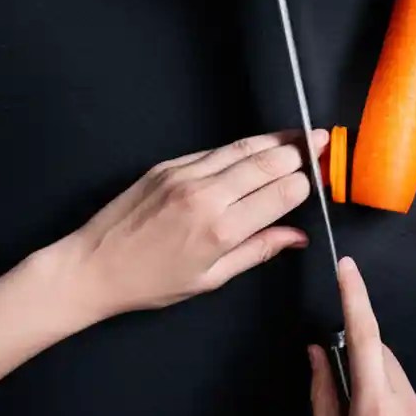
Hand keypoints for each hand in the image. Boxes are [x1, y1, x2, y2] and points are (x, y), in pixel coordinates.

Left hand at [64, 129, 327, 319]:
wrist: (92, 266)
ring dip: (276, 140)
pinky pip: (216, 151)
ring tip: (301, 133)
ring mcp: (186, 176)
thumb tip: (298, 236)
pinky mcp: (168, 166)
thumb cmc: (152, 282)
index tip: (320, 178)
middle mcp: (207, 197)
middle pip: (268, 163)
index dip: (306, 183)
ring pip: (243, 149)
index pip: (282, 193)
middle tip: (324, 140)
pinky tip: (259, 146)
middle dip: (300, 151)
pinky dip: (243, 147)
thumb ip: (258, 250)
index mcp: (222, 231)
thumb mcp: (211, 277)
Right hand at [309, 258, 415, 415]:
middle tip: (349, 404)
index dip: (356, 299)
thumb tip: (319, 356)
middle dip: (367, 370)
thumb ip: (324, 396)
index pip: (365, 340)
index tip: (350, 270)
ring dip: (388, 404)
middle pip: (388, 366)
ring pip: (407, 395)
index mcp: (377, 415)